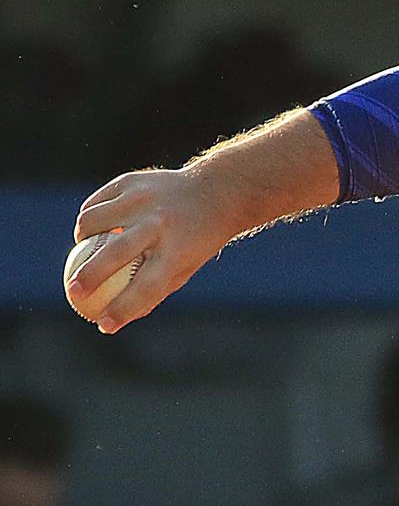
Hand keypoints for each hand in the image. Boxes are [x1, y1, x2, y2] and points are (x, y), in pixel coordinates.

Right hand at [66, 168, 245, 333]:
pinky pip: (96, 203)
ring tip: (82, 252)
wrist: (217, 192)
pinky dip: (89, 218)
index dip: (122, 310)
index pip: (145, 287)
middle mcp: (159, 223)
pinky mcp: (131, 181)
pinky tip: (89, 229)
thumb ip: (155, 288)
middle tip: (74, 293)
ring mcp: (143, 199)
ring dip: (81, 240)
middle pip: (114, 253)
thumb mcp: (187, 265)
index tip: (104, 325)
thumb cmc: (198, 238)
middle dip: (88, 276)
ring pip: (92, 221)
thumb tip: (118, 317)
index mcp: (179, 250)